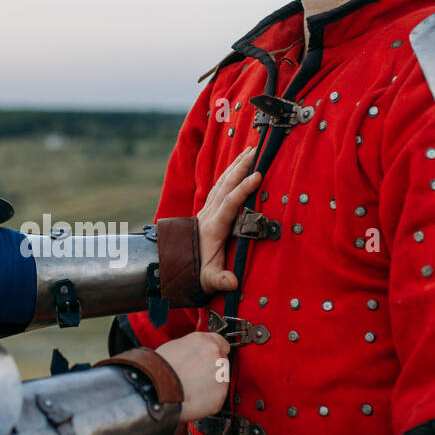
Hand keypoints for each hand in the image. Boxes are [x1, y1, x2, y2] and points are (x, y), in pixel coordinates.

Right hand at [154, 331, 230, 421]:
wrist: (156, 390)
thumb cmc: (159, 369)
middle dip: (210, 369)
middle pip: (221, 362)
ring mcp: (220, 377)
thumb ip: (192, 349)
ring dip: (210, 383)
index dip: (213, 352)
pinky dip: (208, 398)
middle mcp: (217, 357)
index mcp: (206, 342)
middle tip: (194, 375)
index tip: (207, 358)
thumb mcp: (175, 347)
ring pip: (220, 380)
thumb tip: (194, 354)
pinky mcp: (220, 395)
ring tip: (191, 387)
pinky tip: (194, 396)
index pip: (222, 343)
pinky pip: (217, 396)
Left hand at [196, 146, 262, 294]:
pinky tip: (237, 165)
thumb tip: (232, 283)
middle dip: (240, 167)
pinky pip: (219, 187)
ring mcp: (206, 211)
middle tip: (256, 151)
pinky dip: (229, 174)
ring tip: (250, 151)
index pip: (229, 204)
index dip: (243, 189)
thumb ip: (220, 280)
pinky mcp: (207, 211)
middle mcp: (208, 215)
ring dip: (235, 166)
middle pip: (225, 186)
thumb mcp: (208, 280)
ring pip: (221, 183)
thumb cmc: (196, 274)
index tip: (257, 175)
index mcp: (212, 228)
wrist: (177, 268)